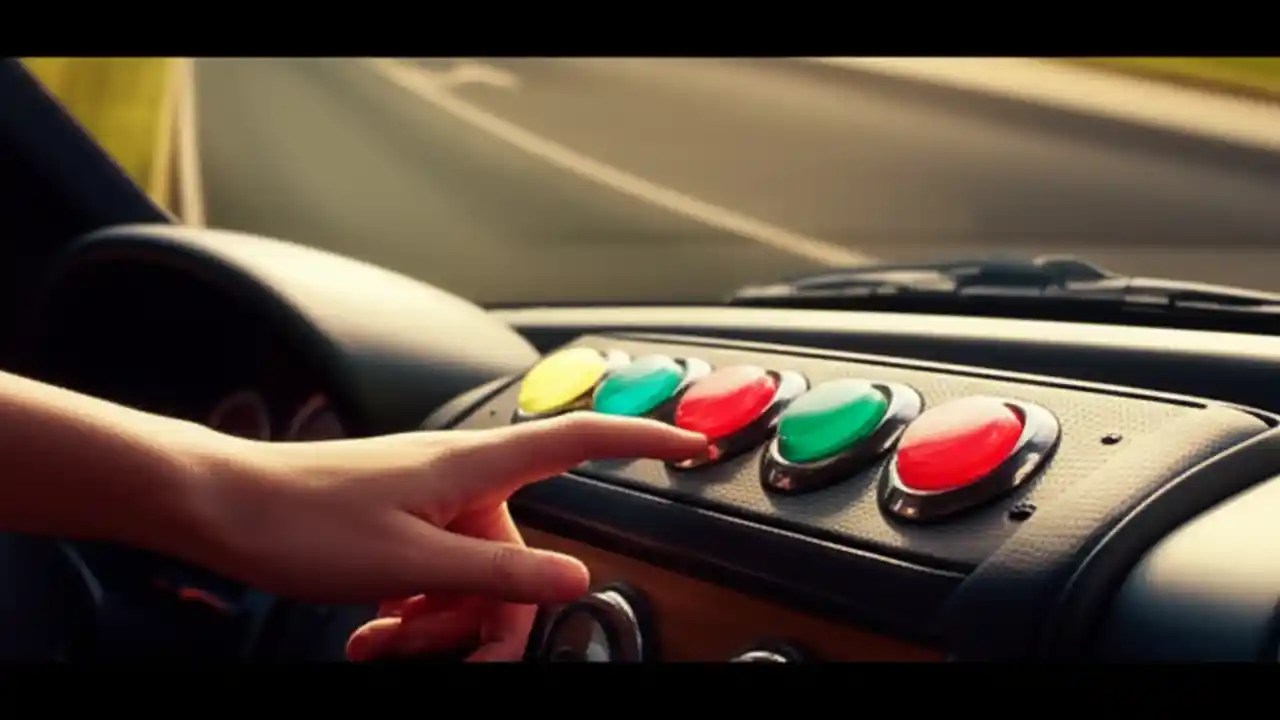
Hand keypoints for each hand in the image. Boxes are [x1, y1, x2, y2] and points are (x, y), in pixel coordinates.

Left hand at [194, 412, 705, 660]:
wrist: (221, 508)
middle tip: (443, 658)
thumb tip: (574, 578)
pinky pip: (438, 576)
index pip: (581, 439)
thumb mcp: (411, 562)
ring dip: (441, 625)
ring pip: (474, 576)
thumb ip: (501, 570)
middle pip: (520, 555)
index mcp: (475, 468)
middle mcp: (462, 481)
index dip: (643, 437)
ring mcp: (432, 504)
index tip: (692, 444)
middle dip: (487, 618)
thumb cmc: (303, 517)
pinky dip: (417, 613)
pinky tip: (375, 634)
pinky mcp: (403, 525)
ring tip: (386, 644)